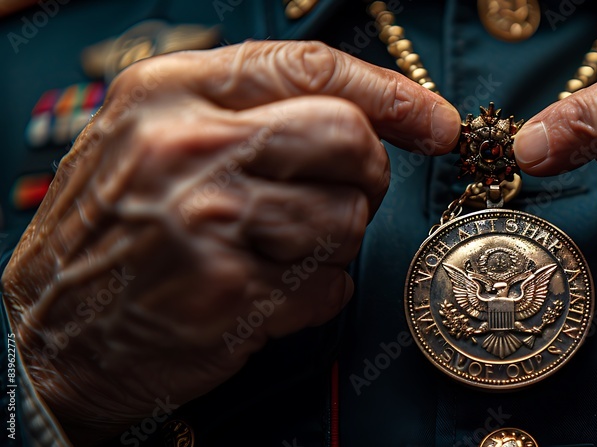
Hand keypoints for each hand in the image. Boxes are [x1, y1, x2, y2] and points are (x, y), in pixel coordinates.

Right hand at [1, 41, 458, 443]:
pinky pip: (328, 286)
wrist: (45, 337)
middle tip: (344, 197)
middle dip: (366, 175)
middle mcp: (188, 147)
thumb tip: (366, 115)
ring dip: (333, 245)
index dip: (390, 93)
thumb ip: (245, 113)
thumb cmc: (110, 234)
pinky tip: (264, 296)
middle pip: (349, 138)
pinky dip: (314, 297)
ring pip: (348, 218)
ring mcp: (208, 221)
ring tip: (275, 254)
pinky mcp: (229, 294)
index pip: (310, 67)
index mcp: (168, 93)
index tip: (435, 121)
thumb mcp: (150, 140)